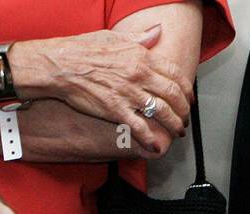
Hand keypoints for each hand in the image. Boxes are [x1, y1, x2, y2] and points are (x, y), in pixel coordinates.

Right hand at [17, 27, 191, 151]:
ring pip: (162, 112)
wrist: (59, 64)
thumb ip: (140, 38)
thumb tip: (157, 31)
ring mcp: (128, 93)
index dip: (187, 89)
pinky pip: (139, 127)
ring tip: (177, 131)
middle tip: (185, 119)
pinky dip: (150, 138)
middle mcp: (138, 74)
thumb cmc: (83, 49)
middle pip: (173, 95)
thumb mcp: (114, 37)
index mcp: (141, 56)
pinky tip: (156, 146)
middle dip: (184, 110)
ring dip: (174, 124)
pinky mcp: (115, 109)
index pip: (175, 74)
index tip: (189, 98)